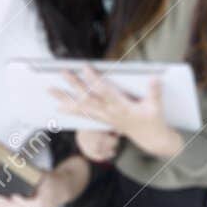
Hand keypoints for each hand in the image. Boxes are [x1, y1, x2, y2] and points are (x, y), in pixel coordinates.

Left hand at [53, 67, 183, 159]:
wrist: (149, 138)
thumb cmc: (152, 119)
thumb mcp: (157, 107)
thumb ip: (155, 92)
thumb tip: (155, 78)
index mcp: (122, 107)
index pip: (106, 92)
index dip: (95, 81)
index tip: (85, 68)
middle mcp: (109, 113)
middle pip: (89, 98)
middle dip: (75, 85)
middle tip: (63, 72)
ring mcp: (104, 117)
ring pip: (82, 107)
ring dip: (65, 98)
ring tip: (50, 89)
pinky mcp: (102, 119)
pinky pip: (84, 115)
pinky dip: (71, 110)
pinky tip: (58, 105)